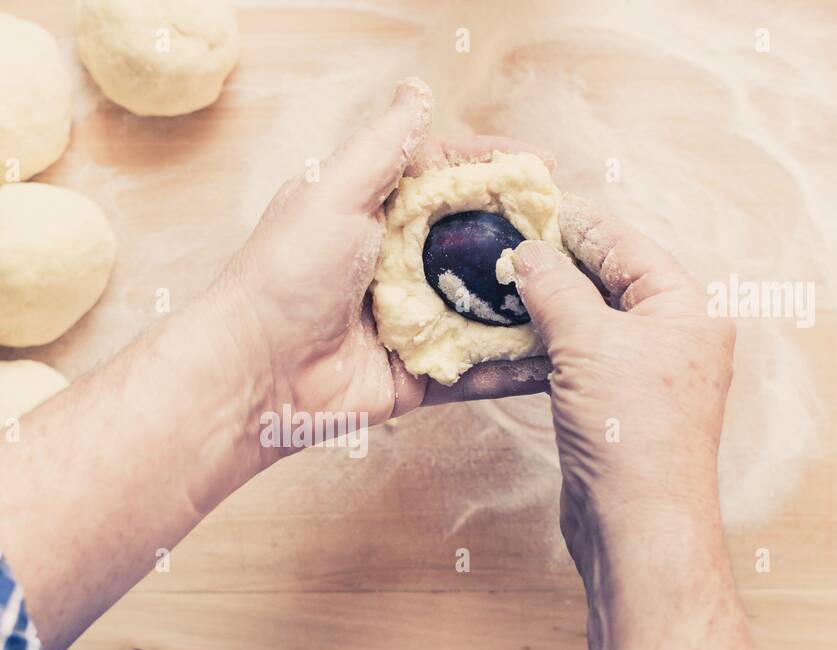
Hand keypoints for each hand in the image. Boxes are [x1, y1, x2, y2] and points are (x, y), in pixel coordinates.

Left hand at [219, 79, 556, 462]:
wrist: (255, 371)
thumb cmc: (285, 273)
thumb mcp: (334, 190)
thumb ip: (383, 145)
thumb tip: (417, 90)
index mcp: (376, 213)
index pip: (450, 178)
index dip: (497, 169)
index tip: (546, 169)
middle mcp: (397, 263)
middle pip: (475, 242)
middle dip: (524, 238)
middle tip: (573, 235)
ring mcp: (410, 320)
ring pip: (482, 307)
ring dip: (528, 302)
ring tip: (581, 293)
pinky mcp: (418, 373)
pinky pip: (473, 368)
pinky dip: (510, 368)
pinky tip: (553, 359)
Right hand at [507, 197, 733, 562]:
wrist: (637, 525)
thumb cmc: (631, 430)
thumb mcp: (589, 344)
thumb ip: (556, 288)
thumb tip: (529, 251)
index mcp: (687, 308)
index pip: (626, 245)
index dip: (577, 223)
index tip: (531, 203)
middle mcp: (672, 336)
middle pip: (606, 281)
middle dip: (554, 263)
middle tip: (503, 240)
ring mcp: (642, 374)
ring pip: (586, 322)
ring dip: (541, 306)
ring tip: (493, 281)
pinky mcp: (613, 405)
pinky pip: (574, 360)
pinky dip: (541, 347)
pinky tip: (503, 335)